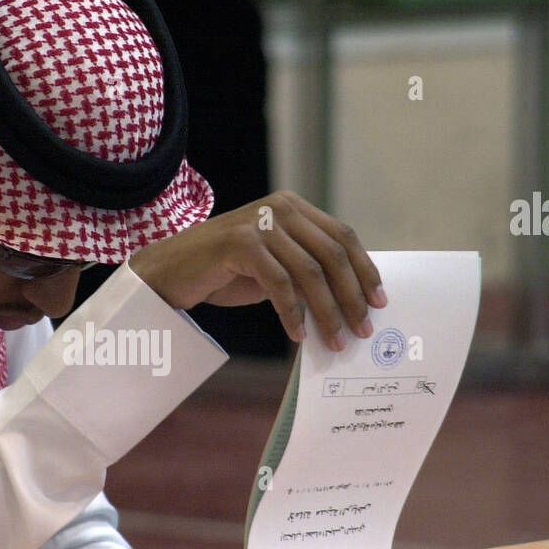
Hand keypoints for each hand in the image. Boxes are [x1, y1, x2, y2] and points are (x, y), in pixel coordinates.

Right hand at [128, 191, 386, 350]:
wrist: (169, 270)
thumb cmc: (224, 272)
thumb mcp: (274, 264)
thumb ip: (307, 269)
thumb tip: (350, 299)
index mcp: (294, 207)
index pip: (343, 237)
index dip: (365, 270)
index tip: (379, 301)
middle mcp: (280, 208)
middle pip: (332, 254)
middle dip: (351, 296)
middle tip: (362, 329)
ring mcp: (259, 222)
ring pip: (309, 272)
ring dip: (326, 311)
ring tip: (335, 340)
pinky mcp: (240, 242)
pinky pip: (279, 283)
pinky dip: (292, 313)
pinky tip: (298, 335)